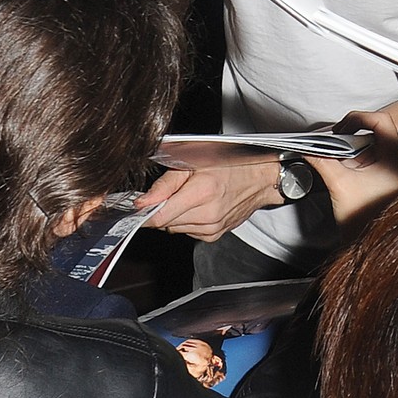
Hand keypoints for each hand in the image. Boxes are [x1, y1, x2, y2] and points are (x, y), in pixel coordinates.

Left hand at [135, 161, 282, 240]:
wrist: (260, 179)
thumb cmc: (231, 164)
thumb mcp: (195, 162)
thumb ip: (165, 183)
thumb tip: (142, 202)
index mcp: (202, 192)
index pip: (160, 216)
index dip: (144, 213)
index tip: (137, 208)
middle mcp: (207, 215)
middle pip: (165, 223)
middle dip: (162, 209)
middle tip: (173, 191)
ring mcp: (212, 228)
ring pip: (175, 228)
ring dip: (175, 215)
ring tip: (189, 196)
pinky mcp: (214, 235)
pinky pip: (188, 232)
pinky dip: (187, 220)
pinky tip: (198, 206)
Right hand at [308, 110, 397, 234]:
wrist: (369, 245)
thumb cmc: (363, 222)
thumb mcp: (339, 185)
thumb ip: (323, 161)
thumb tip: (310, 149)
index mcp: (394, 160)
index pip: (380, 122)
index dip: (358, 118)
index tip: (340, 127)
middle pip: (376, 131)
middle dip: (351, 135)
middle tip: (335, 141)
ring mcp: (395, 170)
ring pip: (373, 144)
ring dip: (352, 147)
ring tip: (338, 157)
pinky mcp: (388, 178)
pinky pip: (373, 157)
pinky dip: (356, 158)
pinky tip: (345, 167)